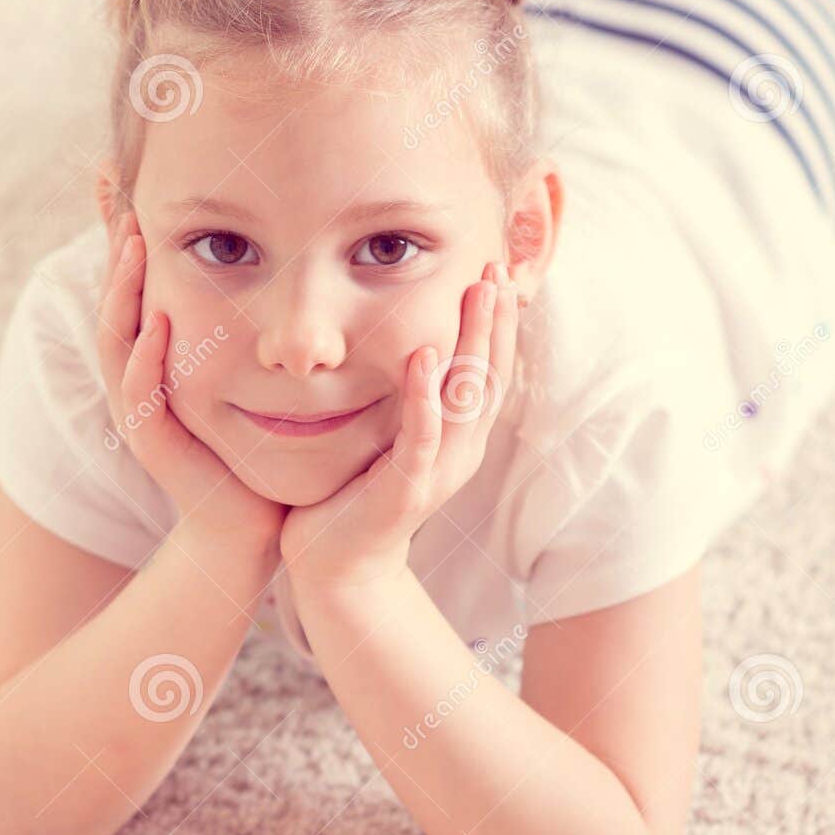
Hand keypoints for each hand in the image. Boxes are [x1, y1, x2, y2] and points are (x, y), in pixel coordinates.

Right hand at [97, 210, 287, 565]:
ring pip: (117, 340)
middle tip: (115, 189)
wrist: (256, 525)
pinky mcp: (155, 445)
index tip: (114, 174)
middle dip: (113, 244)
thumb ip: (254, 319)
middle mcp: (141, 376)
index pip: (133, 280)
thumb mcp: (253, 370)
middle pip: (114, 298)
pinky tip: (155, 324)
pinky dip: (143, 359)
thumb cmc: (259, 444)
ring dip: (122, 291)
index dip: (119, 230)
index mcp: (160, 354)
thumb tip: (283, 255)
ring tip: (131, 245)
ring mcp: (142, 409)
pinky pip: (141, 396)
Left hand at [281, 264, 519, 590]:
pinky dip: (425, 397)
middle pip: (489, 376)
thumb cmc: (358, 494)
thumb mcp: (392, 435)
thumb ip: (409, 397)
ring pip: (466, 398)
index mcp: (461, 437)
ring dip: (472, 343)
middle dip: (493, 321)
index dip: (496, 323)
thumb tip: (408, 341)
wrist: (338, 565)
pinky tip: (424, 358)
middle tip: (493, 269)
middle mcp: (461, 452)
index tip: (492, 272)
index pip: (489, 370)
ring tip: (476, 296)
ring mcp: (439, 472)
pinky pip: (422, 436)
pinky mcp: (408, 490)